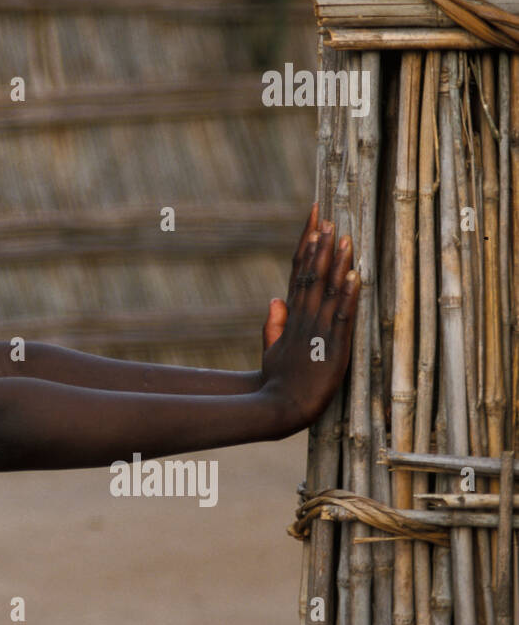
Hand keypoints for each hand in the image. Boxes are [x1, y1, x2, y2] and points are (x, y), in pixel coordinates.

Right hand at [259, 212, 360, 434]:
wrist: (279, 406)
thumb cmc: (277, 381)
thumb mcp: (271, 350)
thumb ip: (273, 323)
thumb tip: (275, 298)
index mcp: (291, 316)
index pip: (297, 272)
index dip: (306, 246)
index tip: (312, 221)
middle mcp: (303, 317)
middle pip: (310, 274)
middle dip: (319, 245)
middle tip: (327, 218)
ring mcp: (317, 331)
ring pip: (326, 290)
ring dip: (334, 263)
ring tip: (342, 237)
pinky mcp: (333, 347)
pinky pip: (341, 317)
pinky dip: (347, 296)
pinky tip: (354, 276)